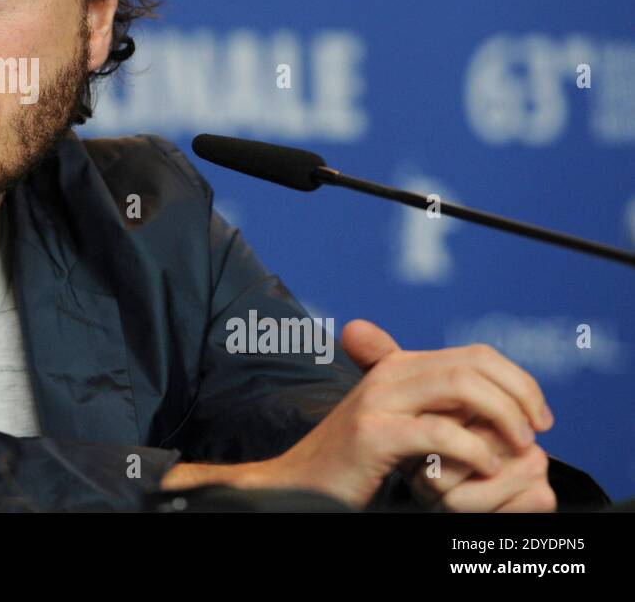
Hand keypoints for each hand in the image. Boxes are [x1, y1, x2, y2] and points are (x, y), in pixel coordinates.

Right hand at [253, 319, 552, 509]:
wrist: (298, 484)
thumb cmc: (354, 461)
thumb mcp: (396, 421)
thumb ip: (433, 402)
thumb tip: (490, 396)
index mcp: (397, 366)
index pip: (475, 354)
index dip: (518, 380)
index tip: (538, 416)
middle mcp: (388, 375)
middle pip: (474, 362)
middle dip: (520, 393)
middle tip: (537, 430)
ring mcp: (377, 402)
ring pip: (461, 385)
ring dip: (503, 415)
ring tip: (518, 446)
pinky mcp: (372, 435)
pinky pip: (439, 432)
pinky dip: (474, 450)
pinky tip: (486, 468)